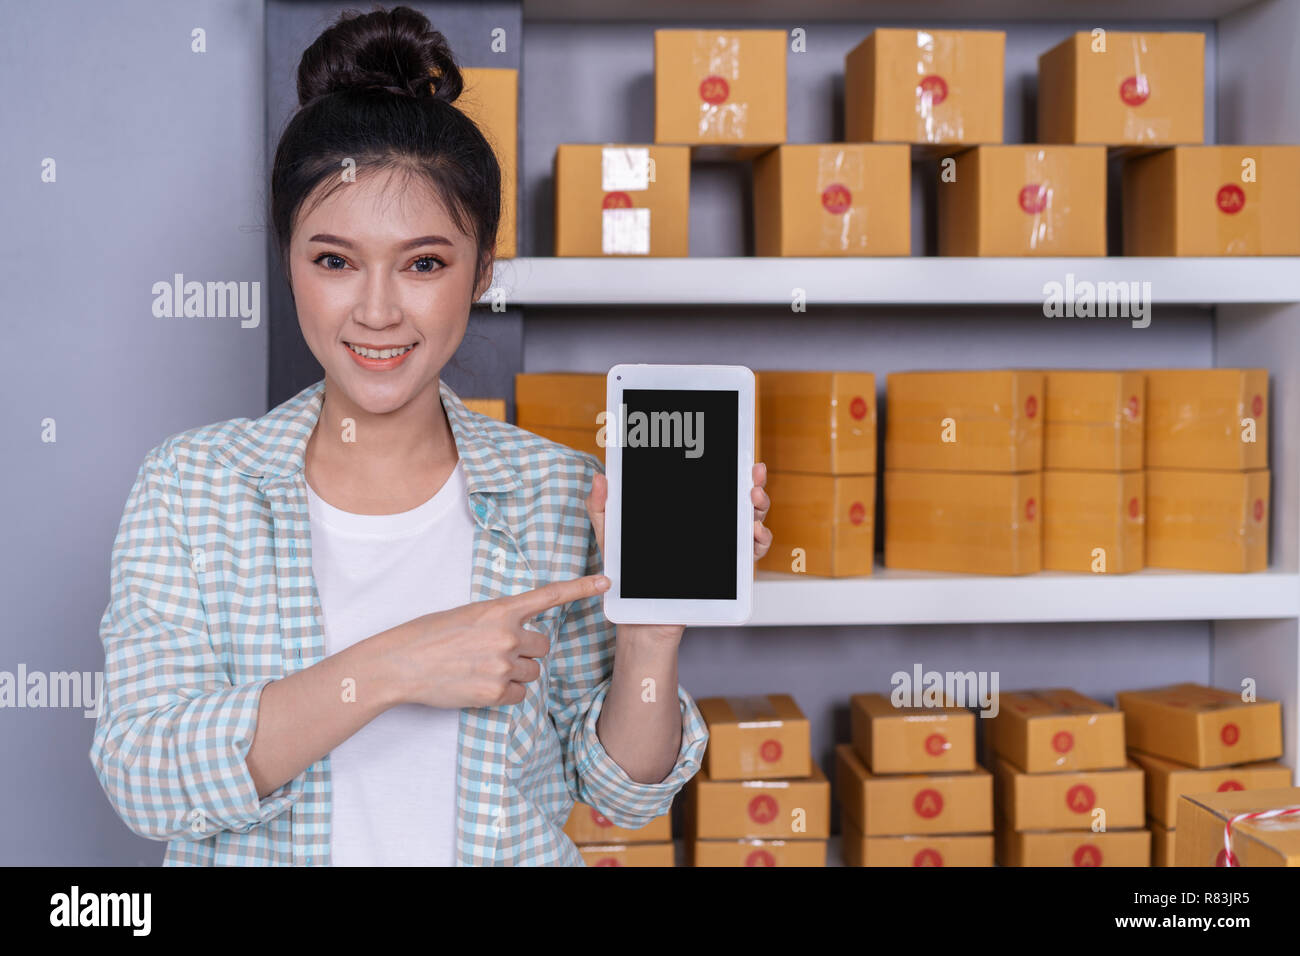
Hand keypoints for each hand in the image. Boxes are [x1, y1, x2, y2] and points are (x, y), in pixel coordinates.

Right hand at [387, 574, 610, 707]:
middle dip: (527, 651)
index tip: (605, 582)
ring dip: (516, 672)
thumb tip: (517, 635)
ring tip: (483, 668)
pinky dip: (506, 692)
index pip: (549, 596)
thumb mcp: (467, 615)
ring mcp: (502, 665)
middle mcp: (506, 636)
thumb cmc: (428, 636)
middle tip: (496, 653)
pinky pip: (520, 694)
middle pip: (543, 646)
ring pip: (533, 672)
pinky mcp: (496, 692)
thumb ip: (498, 621)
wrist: (400, 664)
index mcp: (499, 609)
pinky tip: (479, 684)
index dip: (581, 588)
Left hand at [585, 462, 772, 639]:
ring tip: (753, 500)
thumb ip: (601, 507)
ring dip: (758, 509)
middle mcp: (706, 527)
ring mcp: (718, 548)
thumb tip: (600, 478)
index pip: (711, 485)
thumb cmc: (624, 576)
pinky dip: (758, 543)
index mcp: (685, 513)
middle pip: (737, 499)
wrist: (638, 619)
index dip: (727, 469)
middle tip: (753, 476)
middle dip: (752, 484)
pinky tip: (754, 535)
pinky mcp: (726, 573)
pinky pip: (750, 555)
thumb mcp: (610, 536)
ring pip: (749, 522)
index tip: (738, 458)